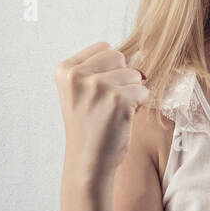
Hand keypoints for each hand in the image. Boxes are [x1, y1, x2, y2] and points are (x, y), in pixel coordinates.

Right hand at [54, 42, 149, 175]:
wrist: (88, 161)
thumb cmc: (90, 125)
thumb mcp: (80, 91)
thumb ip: (97, 68)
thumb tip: (140, 53)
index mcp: (65, 70)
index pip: (104, 48)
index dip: (109, 70)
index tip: (97, 94)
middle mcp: (78, 75)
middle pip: (119, 57)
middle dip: (122, 78)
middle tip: (108, 103)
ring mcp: (98, 86)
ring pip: (134, 74)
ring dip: (132, 93)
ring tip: (114, 112)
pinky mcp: (118, 99)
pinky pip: (144, 90)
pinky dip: (140, 105)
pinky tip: (123, 119)